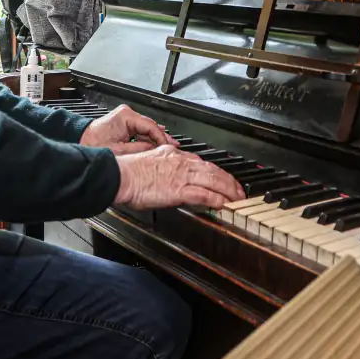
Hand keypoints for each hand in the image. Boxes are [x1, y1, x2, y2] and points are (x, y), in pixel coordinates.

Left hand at [80, 105, 177, 154]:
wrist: (81, 141)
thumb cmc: (94, 144)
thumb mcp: (120, 150)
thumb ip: (140, 148)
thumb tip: (155, 149)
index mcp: (126, 116)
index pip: (151, 126)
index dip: (161, 138)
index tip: (167, 147)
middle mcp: (127, 114)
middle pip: (150, 126)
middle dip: (161, 137)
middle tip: (174, 146)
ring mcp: (126, 117)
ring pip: (146, 128)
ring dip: (155, 138)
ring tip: (167, 147)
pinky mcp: (124, 123)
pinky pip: (140, 130)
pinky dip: (147, 138)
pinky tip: (155, 144)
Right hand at [114, 145, 245, 209]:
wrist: (120, 175)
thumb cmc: (129, 171)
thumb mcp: (151, 161)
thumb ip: (165, 167)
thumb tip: (172, 177)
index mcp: (174, 154)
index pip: (202, 162)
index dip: (217, 171)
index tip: (224, 178)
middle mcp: (181, 162)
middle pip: (213, 170)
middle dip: (229, 181)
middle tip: (239, 190)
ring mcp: (181, 176)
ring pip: (213, 181)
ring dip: (228, 190)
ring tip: (237, 198)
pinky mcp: (178, 190)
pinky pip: (203, 194)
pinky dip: (216, 199)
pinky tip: (223, 204)